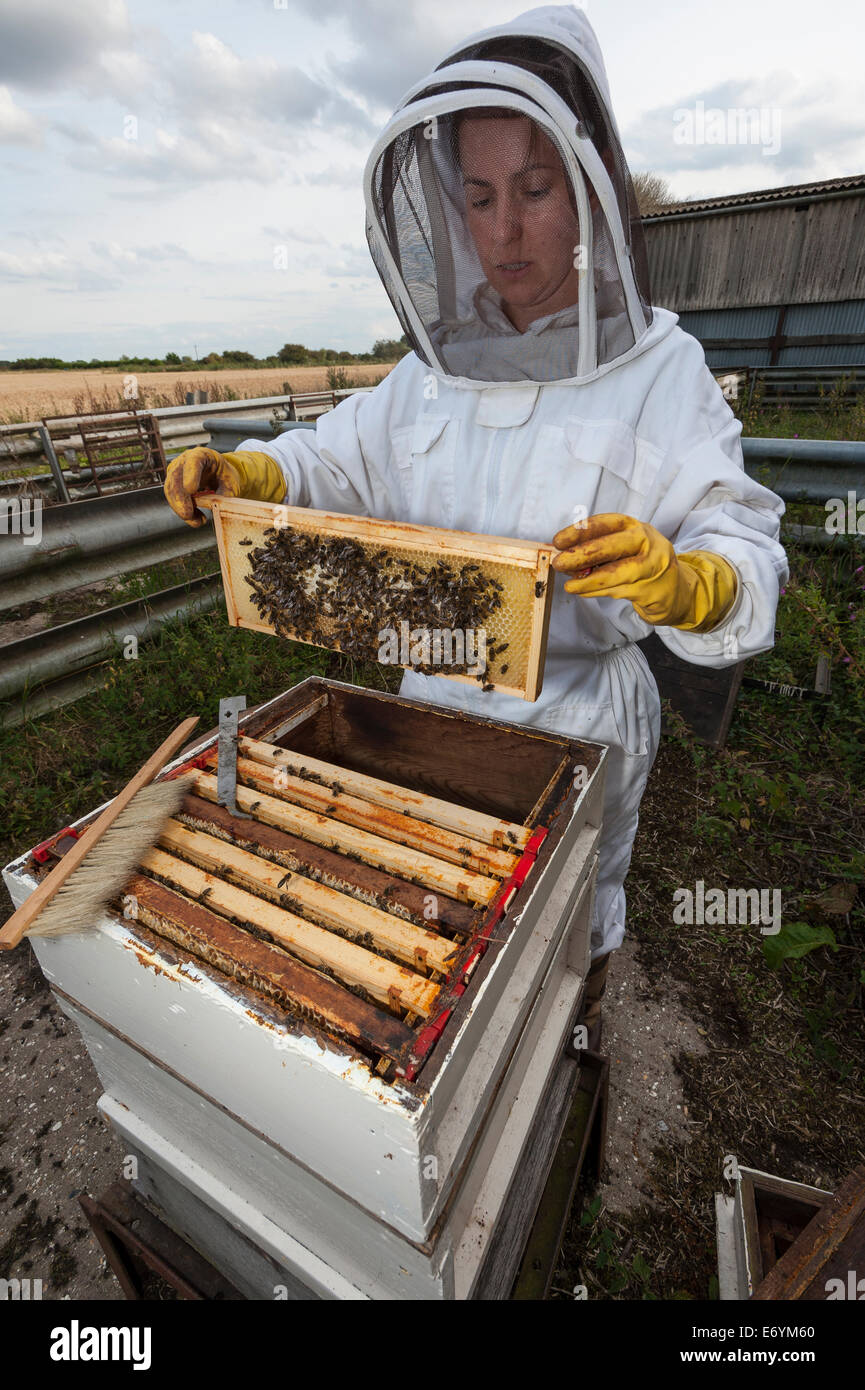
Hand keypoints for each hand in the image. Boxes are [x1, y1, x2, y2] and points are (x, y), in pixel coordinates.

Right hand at [164, 447, 241, 527]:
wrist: (219, 475)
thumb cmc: (224, 476)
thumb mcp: (230, 483)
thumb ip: (225, 494)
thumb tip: (218, 508)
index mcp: (202, 454)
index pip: (194, 461)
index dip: (191, 474)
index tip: (191, 490)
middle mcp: (185, 461)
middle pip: (176, 478)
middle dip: (180, 499)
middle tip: (188, 515)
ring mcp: (176, 472)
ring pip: (171, 490)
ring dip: (180, 508)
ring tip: (197, 521)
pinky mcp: (173, 484)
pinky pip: (173, 498)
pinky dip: (182, 511)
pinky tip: (194, 518)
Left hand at [551, 513, 736, 630]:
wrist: (676, 589)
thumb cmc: (644, 564)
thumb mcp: (627, 547)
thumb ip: (602, 549)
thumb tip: (567, 555)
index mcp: (638, 527)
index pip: (606, 524)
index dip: (580, 531)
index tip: (558, 540)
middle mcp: (648, 543)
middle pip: (612, 547)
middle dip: (581, 555)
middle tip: (559, 563)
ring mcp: (653, 567)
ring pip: (614, 574)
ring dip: (586, 581)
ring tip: (569, 585)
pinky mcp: (651, 590)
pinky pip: (617, 591)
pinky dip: (596, 592)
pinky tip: (583, 591)